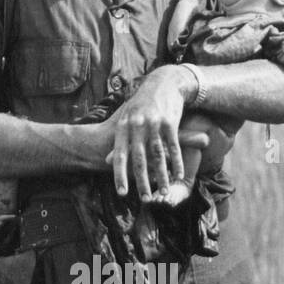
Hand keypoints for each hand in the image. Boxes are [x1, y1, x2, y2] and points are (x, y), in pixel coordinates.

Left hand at [106, 66, 191, 199]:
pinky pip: (173, 147)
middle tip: (146, 199)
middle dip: (142, 182)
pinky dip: (176, 163)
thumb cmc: (141, 105)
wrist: (163, 84)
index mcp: (123, 127)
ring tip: (164, 192)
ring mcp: (154, 124)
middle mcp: (137, 126)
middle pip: (139, 160)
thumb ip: (119, 141)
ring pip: (157, 156)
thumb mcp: (126, 119)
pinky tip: (178, 175)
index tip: (122, 193)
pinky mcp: (170, 122)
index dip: (120, 175)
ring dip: (161, 176)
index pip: (119, 156)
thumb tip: (106, 161)